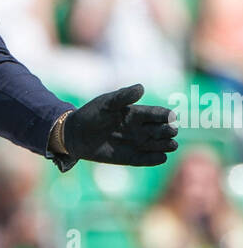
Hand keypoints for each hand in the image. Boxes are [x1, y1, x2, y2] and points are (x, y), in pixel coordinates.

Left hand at [64, 84, 178, 165]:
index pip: (156, 114)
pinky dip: (153, 159)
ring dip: (165, 145)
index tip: (171, 116)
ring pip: (155, 145)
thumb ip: (123, 96)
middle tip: (172, 132)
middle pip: (160, 130)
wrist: (75, 134)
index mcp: (137, 113)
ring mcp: (135, 143)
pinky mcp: (128, 157)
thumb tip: (141, 88)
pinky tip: (162, 158)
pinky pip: (144, 159)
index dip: (165, 115)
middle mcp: (139, 128)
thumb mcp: (106, 103)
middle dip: (167, 131)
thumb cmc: (91, 114)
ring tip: (172, 145)